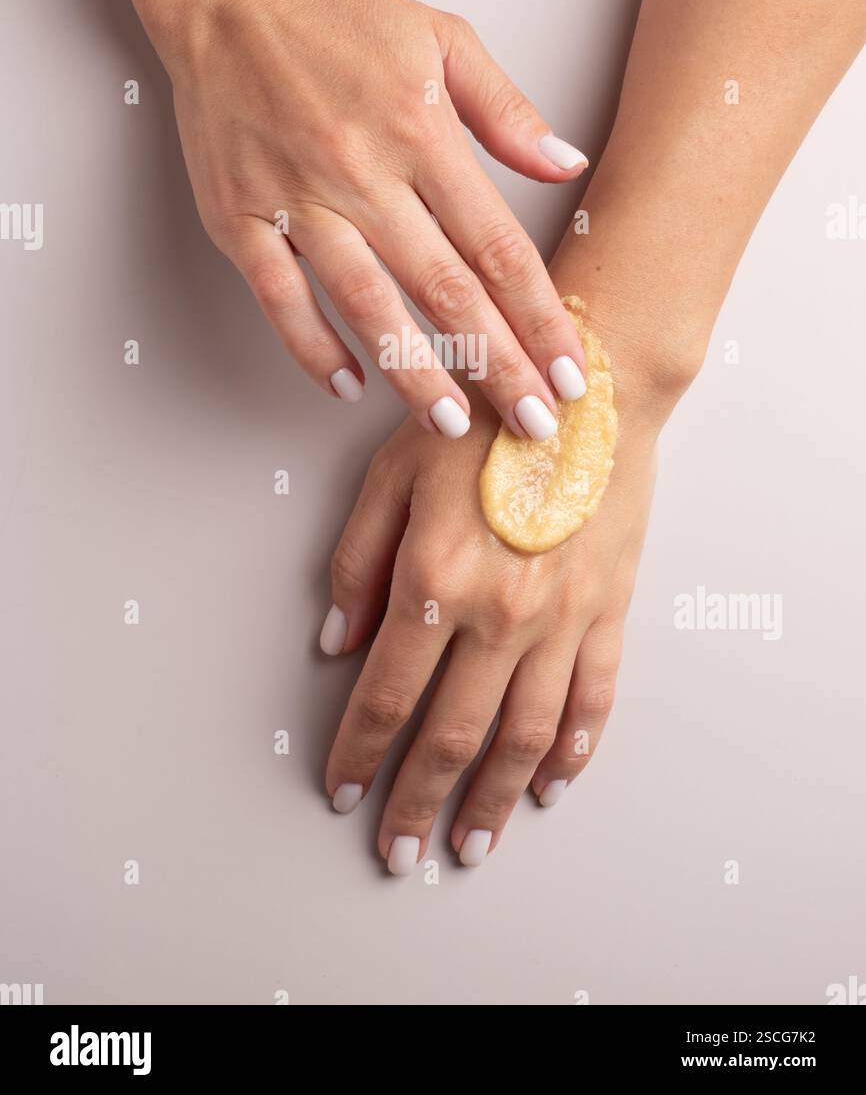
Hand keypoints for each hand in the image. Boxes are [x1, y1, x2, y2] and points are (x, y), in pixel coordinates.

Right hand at [141, 0, 589, 438]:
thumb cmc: (342, 22)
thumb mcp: (443, 37)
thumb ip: (507, 110)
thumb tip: (568, 165)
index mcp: (422, 134)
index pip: (497, 246)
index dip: (538, 317)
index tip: (571, 370)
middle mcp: (364, 174)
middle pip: (445, 290)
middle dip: (498, 365)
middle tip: (534, 426)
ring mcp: (298, 199)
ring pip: (368, 305)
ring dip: (415, 373)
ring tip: (455, 425)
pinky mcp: (242, 218)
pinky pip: (280, 298)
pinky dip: (312, 347)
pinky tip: (349, 386)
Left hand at [319, 349, 661, 871]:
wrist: (592, 387)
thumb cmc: (484, 419)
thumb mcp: (394, 473)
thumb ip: (358, 561)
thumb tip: (336, 644)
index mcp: (436, 578)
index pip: (386, 696)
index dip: (358, 753)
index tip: (342, 792)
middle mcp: (501, 613)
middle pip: (451, 736)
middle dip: (418, 802)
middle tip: (400, 852)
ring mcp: (563, 618)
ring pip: (524, 736)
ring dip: (493, 798)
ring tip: (472, 843)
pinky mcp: (608, 611)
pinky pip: (593, 699)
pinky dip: (572, 751)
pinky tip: (550, 785)